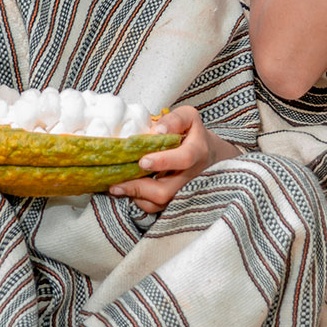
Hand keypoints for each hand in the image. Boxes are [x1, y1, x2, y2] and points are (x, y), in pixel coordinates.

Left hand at [107, 106, 226, 213]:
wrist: (210, 156)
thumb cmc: (194, 134)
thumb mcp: (189, 118)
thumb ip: (174, 120)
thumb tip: (156, 130)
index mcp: (197, 151)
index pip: (184, 159)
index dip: (163, 161)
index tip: (143, 161)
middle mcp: (192, 176)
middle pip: (166, 191)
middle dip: (139, 188)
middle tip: (116, 183)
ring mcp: (185, 191)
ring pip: (159, 203)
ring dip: (136, 196)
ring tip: (116, 187)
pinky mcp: (176, 200)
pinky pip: (156, 208)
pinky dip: (140, 200)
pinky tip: (128, 190)